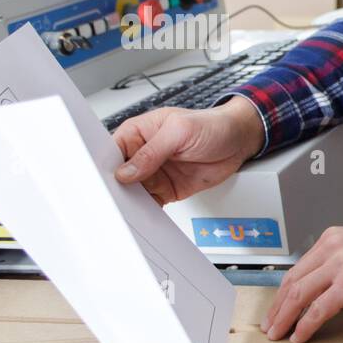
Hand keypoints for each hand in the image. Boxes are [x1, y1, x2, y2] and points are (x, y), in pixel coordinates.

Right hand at [113, 98, 266, 204]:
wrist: (239, 141)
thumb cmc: (212, 125)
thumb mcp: (180, 131)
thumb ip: (153, 151)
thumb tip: (127, 171)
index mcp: (138, 133)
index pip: (111, 152)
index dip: (105, 167)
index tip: (103, 182)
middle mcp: (143, 154)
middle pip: (119, 176)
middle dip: (115, 189)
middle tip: (110, 202)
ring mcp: (155, 173)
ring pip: (133, 193)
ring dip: (129, 203)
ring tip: (124, 212)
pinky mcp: (168, 189)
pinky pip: (151, 202)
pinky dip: (146, 211)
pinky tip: (143, 216)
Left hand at [263, 227, 342, 342]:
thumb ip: (339, 263)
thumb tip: (320, 288)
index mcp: (335, 238)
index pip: (299, 267)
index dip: (284, 292)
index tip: (277, 307)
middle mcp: (334, 247)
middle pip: (294, 281)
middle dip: (278, 307)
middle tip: (270, 325)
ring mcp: (341, 265)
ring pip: (300, 295)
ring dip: (285, 318)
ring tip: (278, 334)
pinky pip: (317, 310)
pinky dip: (305, 326)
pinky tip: (299, 336)